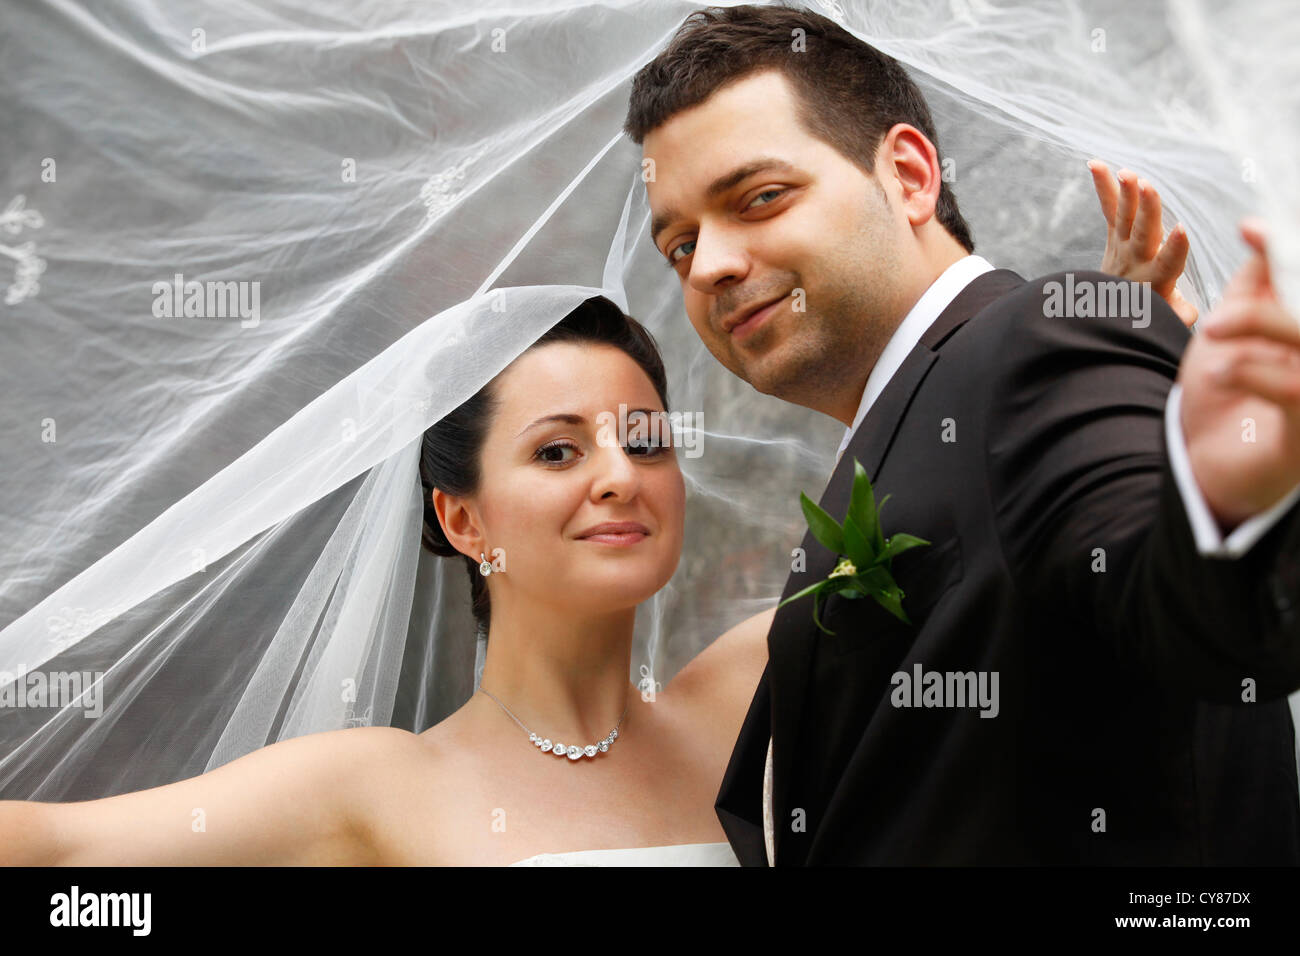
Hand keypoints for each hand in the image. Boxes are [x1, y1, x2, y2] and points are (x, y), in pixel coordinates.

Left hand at [1089, 159, 1198, 326]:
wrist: (1111, 312)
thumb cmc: (1151, 312)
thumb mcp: (1167, 318)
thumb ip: (1179, 314)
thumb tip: (1186, 314)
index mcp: (1156, 280)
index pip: (1168, 263)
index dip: (1175, 247)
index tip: (1182, 229)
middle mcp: (1137, 260)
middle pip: (1144, 234)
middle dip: (1148, 210)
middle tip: (1148, 186)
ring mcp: (1122, 245)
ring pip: (1125, 217)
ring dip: (1127, 192)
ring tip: (1126, 170)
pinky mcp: (1114, 234)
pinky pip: (1109, 207)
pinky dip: (1104, 185)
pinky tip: (1095, 163)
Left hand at [1178, 218, 1299, 531]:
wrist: (1206, 464)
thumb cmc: (1227, 395)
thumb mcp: (1233, 327)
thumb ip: (1255, 282)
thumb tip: (1261, 227)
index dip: (1288, 248)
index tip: (1249, 229)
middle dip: (1265, 299)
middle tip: (1217, 313)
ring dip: (1257, 326)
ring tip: (1213, 334)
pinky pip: (1295, 390)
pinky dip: (1253, 371)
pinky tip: (1221, 372)